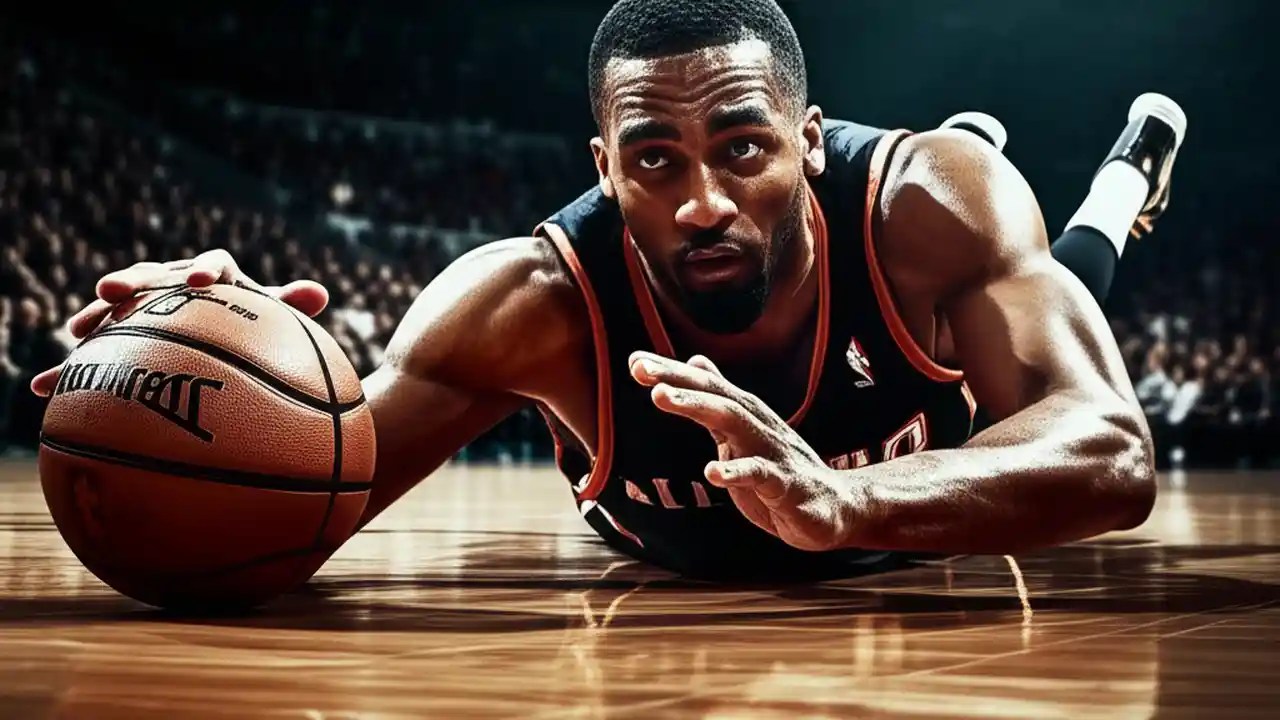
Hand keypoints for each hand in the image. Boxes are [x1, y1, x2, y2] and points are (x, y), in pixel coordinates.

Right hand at [30, 249, 327, 396]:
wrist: (238, 351)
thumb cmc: (259, 331)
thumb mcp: (275, 322)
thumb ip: (290, 308)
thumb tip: (321, 293)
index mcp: (219, 279)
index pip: (214, 266)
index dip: (206, 270)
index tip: (203, 282)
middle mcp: (179, 288)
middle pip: (153, 279)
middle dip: (132, 283)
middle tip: (112, 291)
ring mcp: (148, 313)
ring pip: (119, 311)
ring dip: (98, 317)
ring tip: (79, 329)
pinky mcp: (126, 344)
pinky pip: (97, 356)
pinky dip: (71, 371)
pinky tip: (43, 390)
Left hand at [628, 350, 850, 551]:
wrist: (835, 509)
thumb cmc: (782, 472)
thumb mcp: (744, 432)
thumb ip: (719, 400)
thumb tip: (696, 362)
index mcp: (745, 415)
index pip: (705, 386)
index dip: (671, 372)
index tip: (634, 361)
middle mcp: (758, 425)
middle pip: (716, 395)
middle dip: (678, 380)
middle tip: (640, 368)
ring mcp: (773, 453)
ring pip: (734, 423)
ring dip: (697, 407)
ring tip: (661, 397)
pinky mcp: (786, 486)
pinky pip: (760, 475)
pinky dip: (736, 472)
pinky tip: (710, 473)